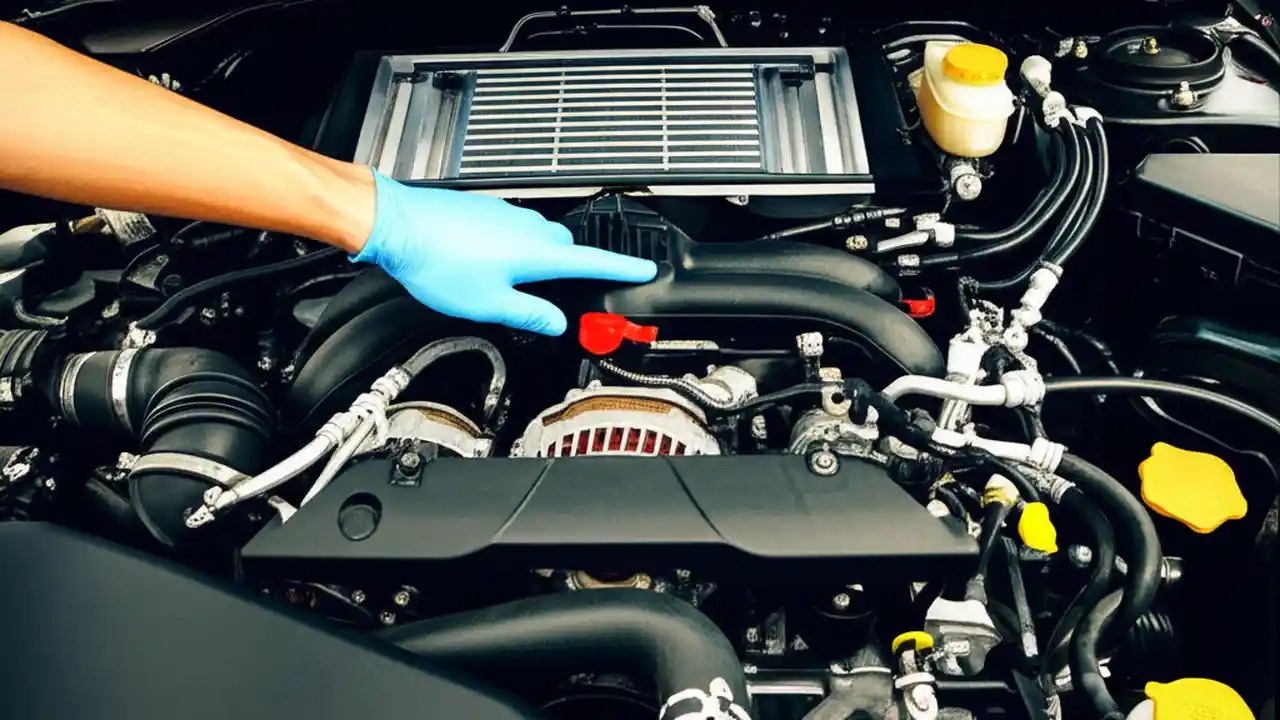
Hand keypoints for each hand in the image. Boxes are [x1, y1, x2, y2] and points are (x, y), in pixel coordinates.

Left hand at [351, 171, 656, 335]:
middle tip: (568, 295)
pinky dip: (515, 246)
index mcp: (537, 253)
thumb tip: (556, 324)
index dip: (624, 268)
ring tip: (518, 283)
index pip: (594, 262)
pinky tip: (491, 262)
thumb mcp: (490, 304)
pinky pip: (515, 228)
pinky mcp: (486, 209)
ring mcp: (507, 215)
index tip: (647, 268)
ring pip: (539, 236)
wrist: (399, 225)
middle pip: (567, 248)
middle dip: (572, 269)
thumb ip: (530, 314)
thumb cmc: (440, 262)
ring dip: (540, 257)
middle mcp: (528, 227)